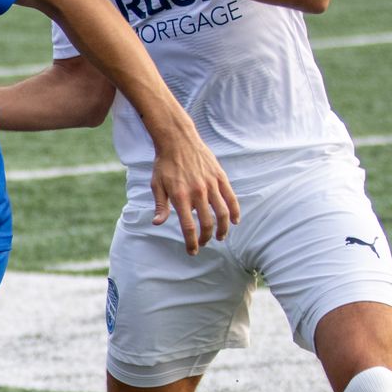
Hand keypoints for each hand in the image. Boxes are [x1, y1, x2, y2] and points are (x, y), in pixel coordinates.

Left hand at [147, 130, 240, 254]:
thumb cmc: (164, 164)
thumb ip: (160, 206)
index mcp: (180, 196)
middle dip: (206, 238)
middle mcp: (197, 192)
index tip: (192, 251)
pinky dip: (234, 211)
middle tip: (204, 243)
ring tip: (221, 237)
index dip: (191, 242)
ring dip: (223, 229)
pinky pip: (231, 198)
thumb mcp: (157, 185)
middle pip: (207, 223)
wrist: (178, 140)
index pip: (188, 227)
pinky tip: (234, 221)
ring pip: (222, 213)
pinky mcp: (220, 177)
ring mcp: (211, 185)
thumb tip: (157, 223)